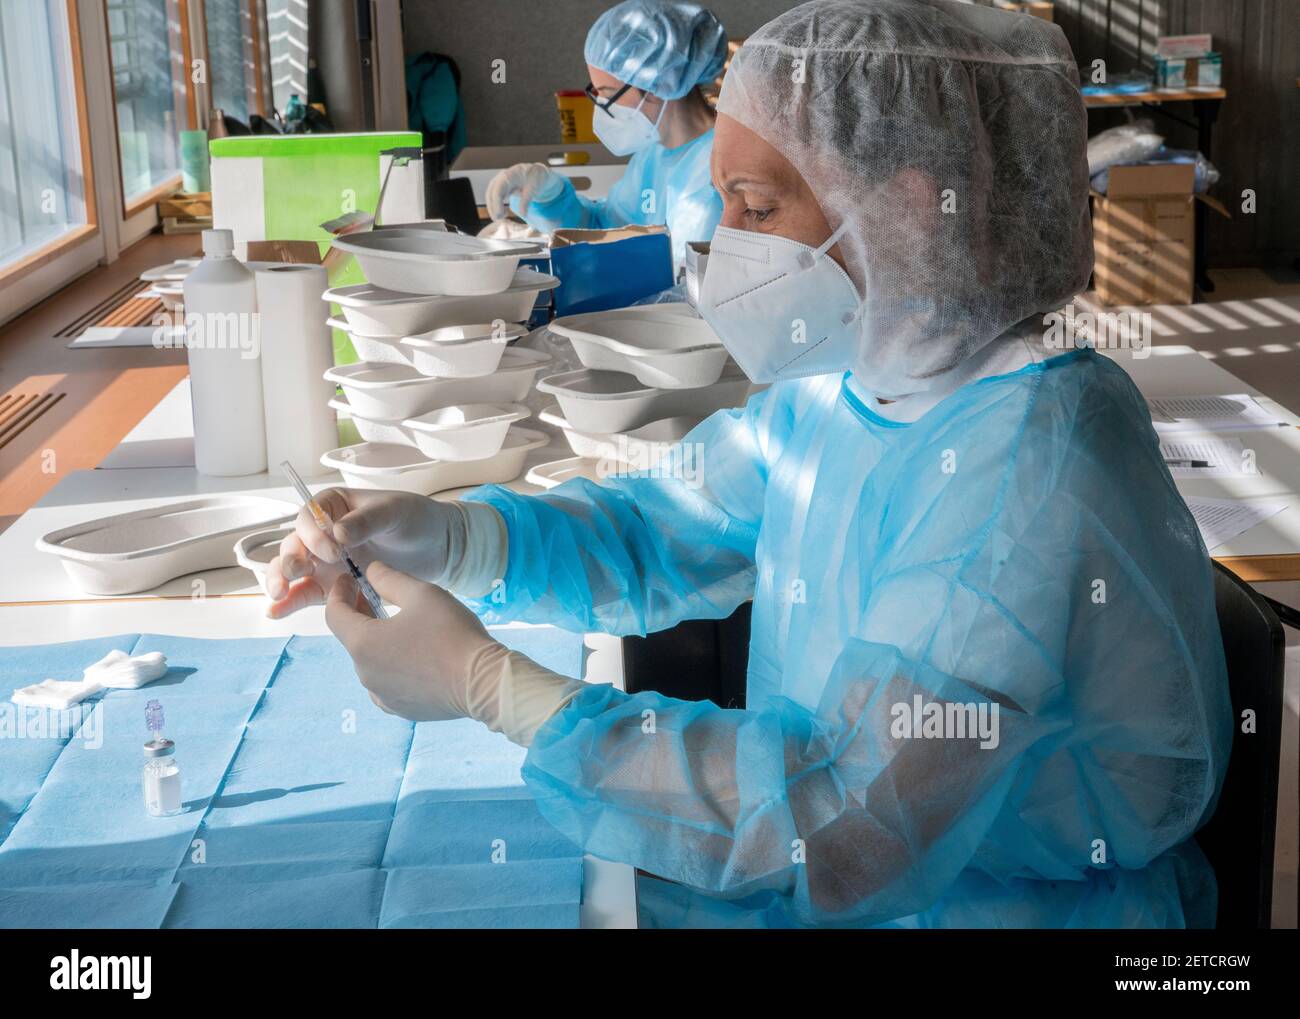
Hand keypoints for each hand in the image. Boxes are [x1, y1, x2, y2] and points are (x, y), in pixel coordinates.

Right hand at [266, 488, 461, 617]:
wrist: (437, 547)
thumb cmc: (415, 519)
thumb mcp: (394, 512)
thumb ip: (366, 521)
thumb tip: (338, 534)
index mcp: (333, 507)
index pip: (309, 519)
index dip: (313, 535)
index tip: (333, 552)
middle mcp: (322, 534)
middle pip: (293, 545)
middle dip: (288, 560)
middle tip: (296, 572)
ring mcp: (325, 562)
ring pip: (293, 571)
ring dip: (281, 581)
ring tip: (278, 595)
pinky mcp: (333, 587)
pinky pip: (306, 594)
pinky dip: (291, 602)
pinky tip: (276, 612)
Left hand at [326, 561, 498, 721]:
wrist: (482, 682)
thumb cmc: (451, 633)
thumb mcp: (421, 594)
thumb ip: (389, 579)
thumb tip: (371, 571)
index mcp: (363, 643)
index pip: (334, 614)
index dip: (339, 592)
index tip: (349, 579)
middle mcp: (365, 673)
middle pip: (353, 637)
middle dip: (361, 614)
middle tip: (376, 595)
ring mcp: (381, 695)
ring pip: (370, 661)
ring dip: (378, 640)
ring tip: (400, 625)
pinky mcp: (400, 709)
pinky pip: (386, 682)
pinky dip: (392, 665)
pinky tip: (412, 655)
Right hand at [484, 162, 562, 219]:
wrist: (536, 172)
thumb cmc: (535, 178)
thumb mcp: (533, 188)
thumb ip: (526, 201)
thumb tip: (523, 214)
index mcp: (510, 175)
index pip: (498, 189)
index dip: (497, 203)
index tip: (499, 214)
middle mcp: (502, 177)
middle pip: (491, 192)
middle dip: (492, 207)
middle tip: (498, 219)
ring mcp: (500, 181)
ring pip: (490, 195)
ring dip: (493, 207)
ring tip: (500, 218)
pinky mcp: (502, 187)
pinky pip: (495, 196)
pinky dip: (496, 205)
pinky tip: (503, 213)